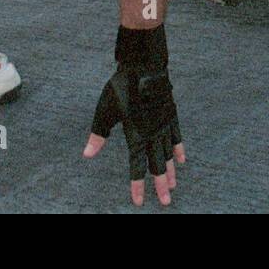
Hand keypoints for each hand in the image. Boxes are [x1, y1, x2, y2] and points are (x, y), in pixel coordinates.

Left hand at [83, 26, 185, 206]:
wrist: (144, 66)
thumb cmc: (121, 87)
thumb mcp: (105, 111)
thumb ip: (98, 135)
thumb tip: (87, 154)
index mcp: (136, 135)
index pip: (137, 166)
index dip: (137, 185)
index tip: (139, 201)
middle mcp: (153, 134)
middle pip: (158, 165)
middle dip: (160, 185)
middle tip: (166, 203)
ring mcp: (164, 124)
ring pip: (168, 154)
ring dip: (169, 171)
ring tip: (172, 186)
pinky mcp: (171, 114)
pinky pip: (177, 136)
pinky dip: (178, 149)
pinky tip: (181, 160)